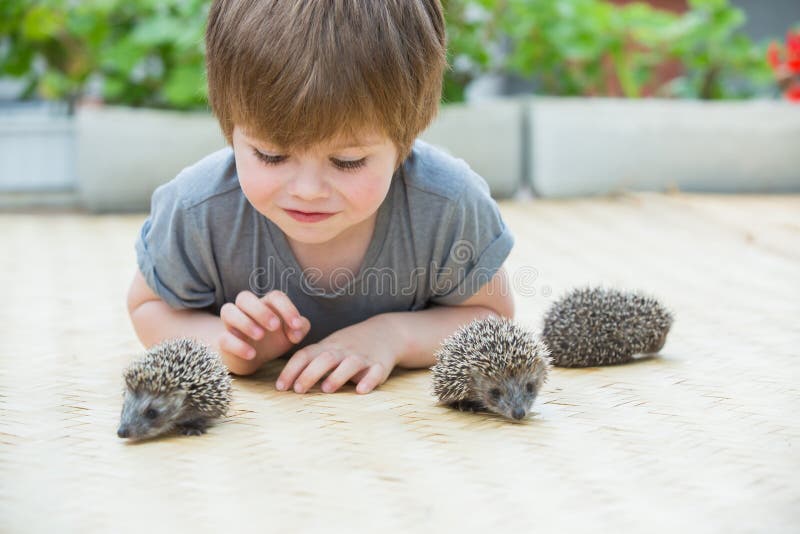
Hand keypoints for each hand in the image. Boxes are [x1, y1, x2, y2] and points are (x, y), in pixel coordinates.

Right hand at [219, 290, 310, 360]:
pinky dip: (237, 345)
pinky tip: (252, 354)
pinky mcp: (224, 341)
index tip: (296, 326)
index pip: (275, 297)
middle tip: (274, 327)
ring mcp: (233, 324)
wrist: (254, 357)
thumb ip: (300, 328)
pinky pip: (224, 338)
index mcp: (266, 305)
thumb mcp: (292, 334)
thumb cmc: (275, 339)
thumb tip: (297, 330)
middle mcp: (246, 310)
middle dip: (260, 310)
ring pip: (228, 310)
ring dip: (244, 322)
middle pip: (244, 297)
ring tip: (260, 336)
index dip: (287, 308)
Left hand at [275, 314, 399, 394]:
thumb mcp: (328, 349)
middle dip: (310, 374)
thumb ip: (309, 363)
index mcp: (327, 347)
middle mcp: (343, 351)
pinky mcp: (380, 365)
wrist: (385, 332)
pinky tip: (361, 390)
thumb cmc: (348, 346)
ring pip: (349, 364)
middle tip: (298, 390)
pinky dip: (369, 380)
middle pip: (325, 359)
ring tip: (326, 389)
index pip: (305, 355)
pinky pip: (375, 372)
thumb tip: (284, 384)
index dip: (291, 370)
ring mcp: (362, 357)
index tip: (280, 387)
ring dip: (337, 376)